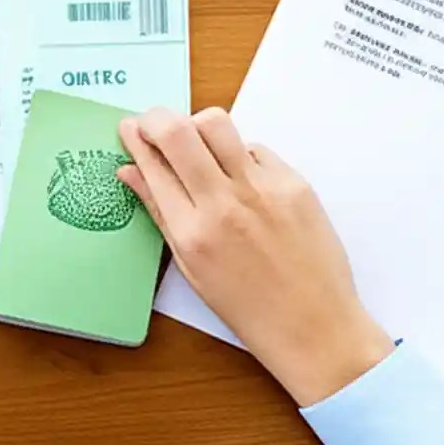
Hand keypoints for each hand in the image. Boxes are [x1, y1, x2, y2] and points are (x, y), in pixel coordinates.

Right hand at [117, 107, 393, 406]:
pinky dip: (239, 155)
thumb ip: (160, 213)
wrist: (313, 326)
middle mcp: (225, 205)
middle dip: (157, 118)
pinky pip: (255, 148)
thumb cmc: (247, 307)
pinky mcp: (295, 183)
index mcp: (192, 232)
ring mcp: (263, 190)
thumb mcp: (191, 267)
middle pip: (178, 131)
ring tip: (198, 147)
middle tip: (154, 124)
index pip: (153, 165)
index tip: (130, 127)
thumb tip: (130, 171)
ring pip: (217, 123)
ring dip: (197, 126)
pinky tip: (240, 180)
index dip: (136, 138)